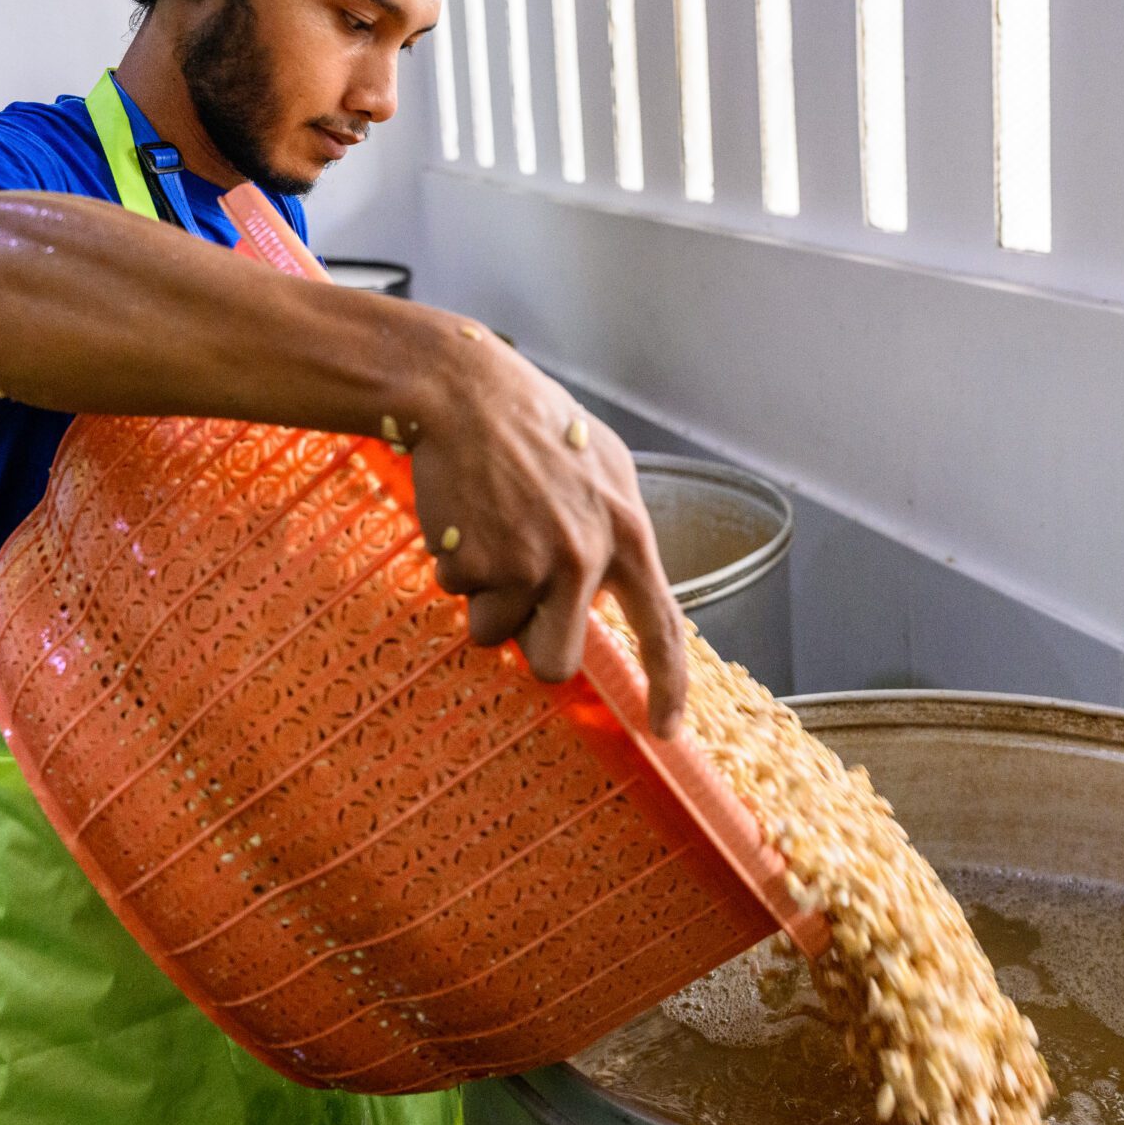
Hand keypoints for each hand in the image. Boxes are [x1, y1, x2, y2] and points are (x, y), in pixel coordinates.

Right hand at [407, 329, 686, 737]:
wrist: (466, 393)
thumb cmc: (536, 426)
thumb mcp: (604, 471)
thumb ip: (614, 535)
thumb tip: (611, 595)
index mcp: (628, 534)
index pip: (662, 627)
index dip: (667, 686)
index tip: (665, 731)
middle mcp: (585, 557)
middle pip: (556, 661)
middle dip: (529, 644)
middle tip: (515, 598)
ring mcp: (529, 563)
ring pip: (495, 630)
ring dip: (484, 593)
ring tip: (490, 529)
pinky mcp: (477, 562)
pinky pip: (457, 594)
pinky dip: (455, 564)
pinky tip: (465, 514)